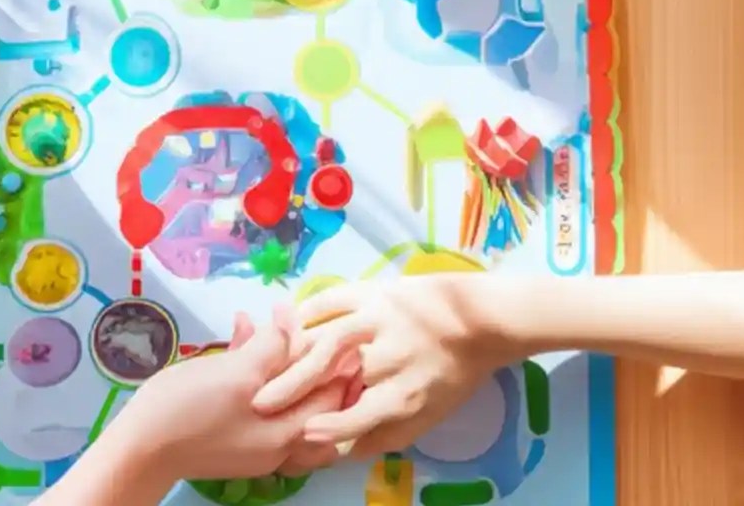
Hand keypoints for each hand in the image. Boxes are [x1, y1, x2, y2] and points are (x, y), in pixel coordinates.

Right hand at [105, 305, 350, 482]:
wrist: (139, 448)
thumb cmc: (187, 410)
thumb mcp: (235, 373)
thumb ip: (272, 351)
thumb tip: (292, 326)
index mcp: (288, 432)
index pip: (330, 390)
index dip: (328, 349)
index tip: (318, 317)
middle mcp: (280, 442)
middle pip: (310, 392)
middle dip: (304, 350)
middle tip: (292, 317)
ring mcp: (257, 441)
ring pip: (285, 394)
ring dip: (279, 357)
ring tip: (269, 327)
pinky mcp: (233, 432)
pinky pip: (258, 398)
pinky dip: (254, 368)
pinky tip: (239, 334)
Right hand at [252, 275, 512, 458]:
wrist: (484, 319)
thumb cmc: (451, 374)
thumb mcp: (427, 414)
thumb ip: (383, 434)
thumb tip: (339, 453)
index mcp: (409, 392)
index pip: (365, 413)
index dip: (334, 424)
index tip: (304, 431)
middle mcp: (394, 355)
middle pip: (336, 370)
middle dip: (295, 386)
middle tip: (260, 402)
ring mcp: (383, 318)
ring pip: (330, 336)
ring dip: (292, 353)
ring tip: (260, 365)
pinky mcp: (375, 290)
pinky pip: (333, 298)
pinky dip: (306, 310)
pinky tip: (283, 324)